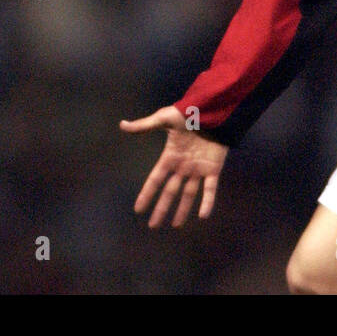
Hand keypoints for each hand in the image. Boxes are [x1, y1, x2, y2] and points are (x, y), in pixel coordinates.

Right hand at [119, 106, 228, 227]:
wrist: (212, 110)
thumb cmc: (187, 113)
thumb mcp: (164, 118)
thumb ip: (145, 125)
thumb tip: (122, 125)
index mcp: (170, 156)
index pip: (155, 179)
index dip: (147, 194)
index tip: (138, 209)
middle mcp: (183, 166)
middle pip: (170, 191)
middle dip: (162, 208)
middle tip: (154, 226)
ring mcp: (198, 169)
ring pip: (189, 194)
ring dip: (183, 210)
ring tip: (176, 225)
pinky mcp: (214, 169)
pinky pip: (210, 189)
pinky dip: (208, 202)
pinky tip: (203, 216)